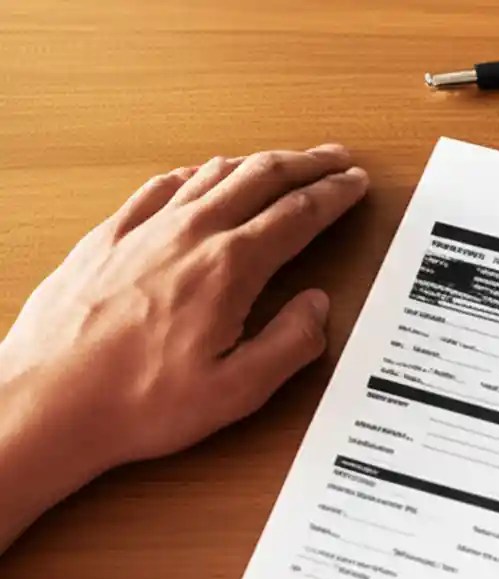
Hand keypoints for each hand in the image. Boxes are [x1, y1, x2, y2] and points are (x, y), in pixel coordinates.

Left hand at [0, 145, 366, 482]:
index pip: (298, 215)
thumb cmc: (137, 403)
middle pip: (262, 179)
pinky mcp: (108, 236)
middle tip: (336, 159)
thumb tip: (318, 306)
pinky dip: (198, 173)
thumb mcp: (237, 391)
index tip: (355, 184)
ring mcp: (145, 230)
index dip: (334, 196)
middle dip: (307, 164)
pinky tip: (206, 174)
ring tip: (285, 162)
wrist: (46, 402)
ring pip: (215, 174)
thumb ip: (290, 343)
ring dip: (259, 162)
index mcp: (229, 268)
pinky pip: (162, 187)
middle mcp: (190, 235)